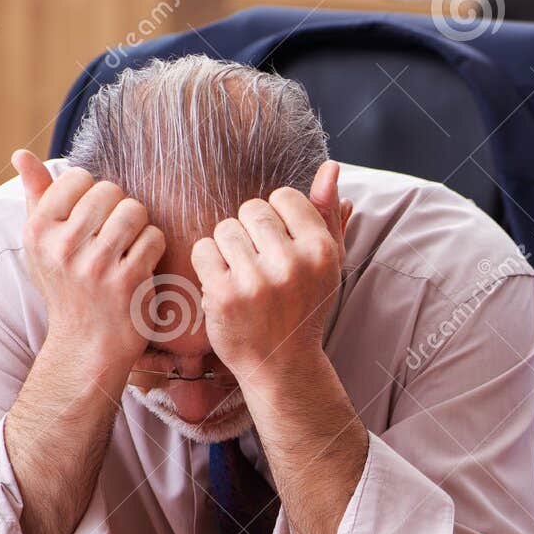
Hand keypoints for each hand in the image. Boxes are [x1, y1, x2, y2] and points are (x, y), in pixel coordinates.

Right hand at [12, 149, 164, 367]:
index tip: (92, 216)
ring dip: (139, 225)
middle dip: (120, 205)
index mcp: (38, 231)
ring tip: (129, 244)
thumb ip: (35, 196)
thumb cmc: (67, 286)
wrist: (87, 344)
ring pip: (135, 211)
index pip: (79, 178)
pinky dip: (154, 246)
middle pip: (110, 191)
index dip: (94, 192)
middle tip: (116, 231)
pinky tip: (142, 262)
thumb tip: (20, 154)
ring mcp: (96, 266)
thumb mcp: (41, 244)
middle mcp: (62, 247)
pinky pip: (154, 238)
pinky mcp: (127, 282)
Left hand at [191, 159, 350, 380]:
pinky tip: (223, 285)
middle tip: (259, 263)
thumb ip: (327, 214)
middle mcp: (292, 264)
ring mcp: (256, 281)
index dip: (276, 219)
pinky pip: (203, 250)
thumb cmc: (304, 308)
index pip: (283, 197)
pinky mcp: (223, 296)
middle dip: (249, 231)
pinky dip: (208, 264)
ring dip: (227, 248)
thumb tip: (331, 168)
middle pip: (251, 209)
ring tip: (242, 274)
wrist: (282, 365)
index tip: (280, 247)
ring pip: (224, 228)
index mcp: (320, 251)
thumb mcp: (327, 264)